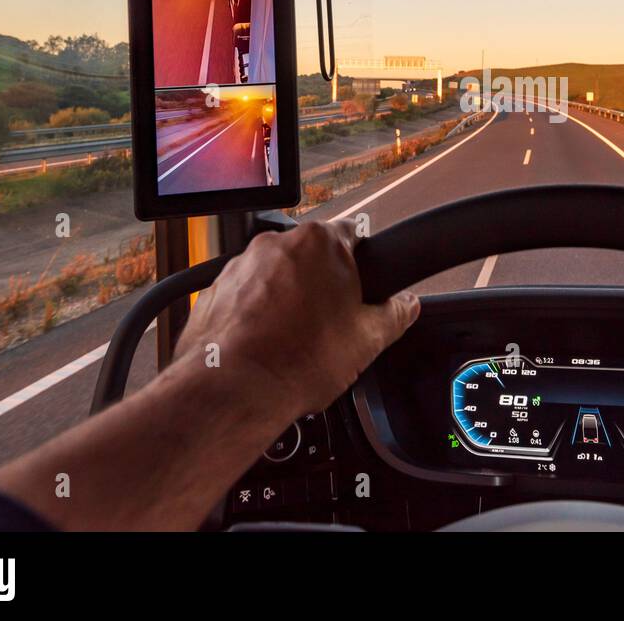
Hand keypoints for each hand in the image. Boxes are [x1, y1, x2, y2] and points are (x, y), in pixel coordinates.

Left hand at [173, 219, 418, 418]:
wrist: (234, 389)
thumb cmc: (296, 360)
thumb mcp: (368, 340)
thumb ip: (395, 314)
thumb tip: (407, 306)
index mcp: (320, 243)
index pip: (353, 234)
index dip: (361, 265)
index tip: (360, 289)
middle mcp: (277, 243)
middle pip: (311, 256)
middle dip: (321, 285)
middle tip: (330, 324)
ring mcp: (241, 264)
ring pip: (275, 275)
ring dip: (286, 299)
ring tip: (293, 341)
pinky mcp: (216, 290)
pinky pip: (245, 295)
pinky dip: (255, 314)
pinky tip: (265, 345)